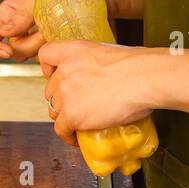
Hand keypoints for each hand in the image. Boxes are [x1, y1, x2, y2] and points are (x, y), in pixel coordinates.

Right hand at [0, 0, 119, 61]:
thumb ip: (22, 15)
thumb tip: (5, 33)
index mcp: (9, 12)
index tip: (7, 52)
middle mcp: (19, 27)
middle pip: (12, 50)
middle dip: (31, 43)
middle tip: (48, 27)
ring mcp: (35, 37)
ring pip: (31, 56)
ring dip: (46, 44)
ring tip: (60, 25)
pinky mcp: (51, 44)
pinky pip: (48, 57)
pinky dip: (57, 49)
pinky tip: (66, 34)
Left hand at [40, 40, 157, 145]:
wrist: (144, 79)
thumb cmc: (137, 66)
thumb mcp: (108, 53)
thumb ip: (94, 63)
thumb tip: (102, 76)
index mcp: (73, 50)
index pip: (45, 56)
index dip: (49, 69)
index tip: (56, 75)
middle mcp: (65, 70)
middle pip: (51, 89)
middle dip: (61, 98)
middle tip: (77, 104)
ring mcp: (66, 93)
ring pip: (54, 110)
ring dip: (65, 117)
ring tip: (79, 122)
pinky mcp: (72, 115)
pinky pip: (61, 130)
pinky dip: (68, 136)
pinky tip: (77, 137)